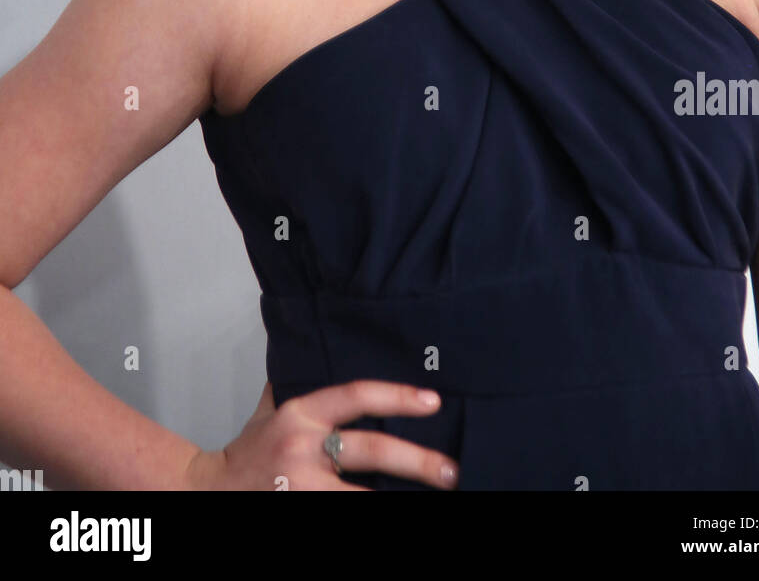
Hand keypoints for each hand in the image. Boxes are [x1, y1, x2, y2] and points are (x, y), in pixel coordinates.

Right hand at [184, 380, 459, 490]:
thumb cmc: (243, 454)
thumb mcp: (267, 412)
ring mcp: (301, 485)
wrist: (203, 492)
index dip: (398, 396)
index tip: (433, 401)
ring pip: (362, 494)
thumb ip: (292, 387)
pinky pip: (346, 514)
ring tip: (435, 502)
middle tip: (451, 471)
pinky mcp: (301, 510)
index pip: (357, 395)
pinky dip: (369, 513)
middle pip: (371, 449)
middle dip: (417, 461)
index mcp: (300, 414)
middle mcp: (303, 447)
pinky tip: (394, 513)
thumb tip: (310, 348)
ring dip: (398, 500)